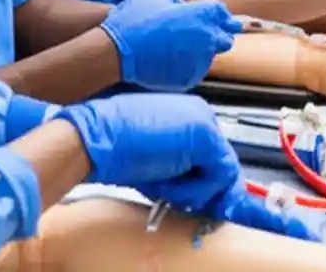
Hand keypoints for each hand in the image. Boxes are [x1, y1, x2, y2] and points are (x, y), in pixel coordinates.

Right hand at [56, 94, 318, 239]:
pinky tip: (167, 175)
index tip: (228, 208)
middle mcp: (201, 117)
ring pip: (224, 175)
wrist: (97, 139)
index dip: (213, 187)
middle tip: (181, 199)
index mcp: (188, 119)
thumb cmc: (117, 152)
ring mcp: (205, 124)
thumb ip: (184, 176)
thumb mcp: (157, 169)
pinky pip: (219, 177)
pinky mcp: (206, 136)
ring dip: (195, 190)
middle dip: (211, 194)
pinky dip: (195, 187)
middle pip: (225, 168)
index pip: (214, 158)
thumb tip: (211, 198)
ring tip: (162, 184)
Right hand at [102, 0, 239, 89]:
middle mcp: (207, 38)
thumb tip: (180, 4)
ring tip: (174, 49)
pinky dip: (186, 66)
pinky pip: (194, 70)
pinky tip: (168, 61)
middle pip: (224, 39)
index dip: (220, 16)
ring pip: (208, 56)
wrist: (119, 51)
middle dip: (215, 36)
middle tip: (199, 35)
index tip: (220, 20)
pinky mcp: (190, 78)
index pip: (223, 14)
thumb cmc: (135, 20)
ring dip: (198, 52)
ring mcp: (200, 61)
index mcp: (202, 14)